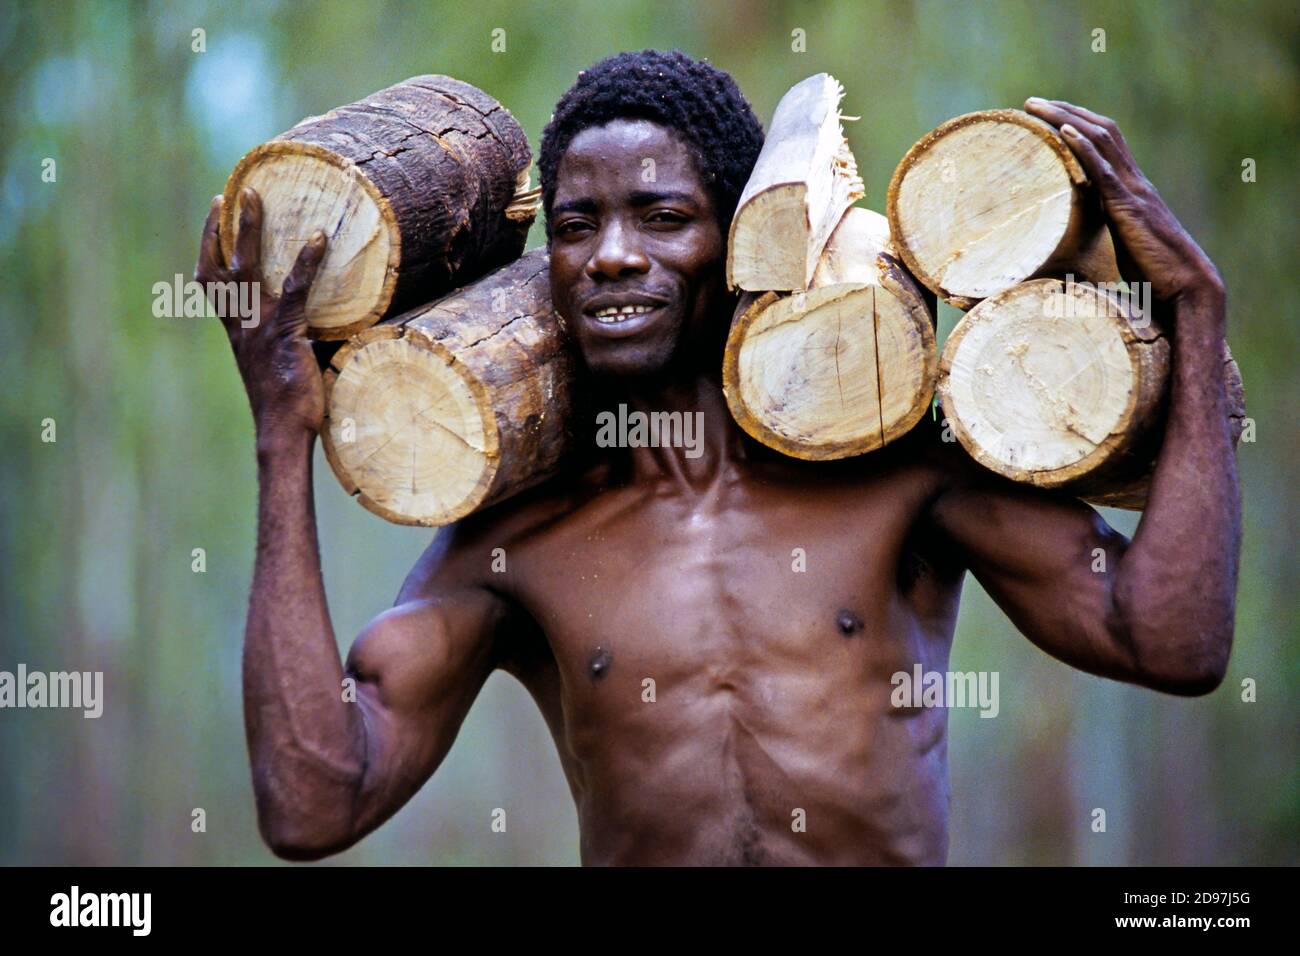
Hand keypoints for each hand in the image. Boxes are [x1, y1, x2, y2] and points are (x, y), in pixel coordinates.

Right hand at [196, 187, 327, 439]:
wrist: (282, 433)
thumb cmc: (288, 405)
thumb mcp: (279, 363)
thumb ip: (288, 336)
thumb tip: (322, 318)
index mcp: (235, 331)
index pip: (211, 282)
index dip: (209, 247)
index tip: (215, 216)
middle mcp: (240, 324)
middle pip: (220, 266)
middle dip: (222, 227)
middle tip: (230, 192)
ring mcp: (259, 327)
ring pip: (246, 268)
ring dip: (250, 228)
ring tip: (258, 195)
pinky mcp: (285, 334)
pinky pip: (295, 289)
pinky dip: (306, 262)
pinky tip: (319, 238)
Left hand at [1024, 98, 1224, 307]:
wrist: (1185, 286)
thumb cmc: (1154, 276)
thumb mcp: (1119, 249)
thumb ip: (1100, 238)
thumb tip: (1068, 253)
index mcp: (1130, 189)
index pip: (1103, 143)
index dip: (1076, 124)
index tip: (1045, 115)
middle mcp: (1133, 181)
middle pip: (1100, 130)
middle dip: (1065, 111)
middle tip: (1030, 102)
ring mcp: (1133, 190)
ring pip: (1100, 140)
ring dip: (1065, 118)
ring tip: (1035, 106)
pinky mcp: (1129, 206)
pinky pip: (1103, 169)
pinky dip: (1083, 146)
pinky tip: (1062, 131)